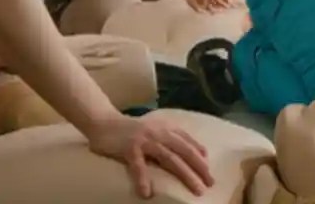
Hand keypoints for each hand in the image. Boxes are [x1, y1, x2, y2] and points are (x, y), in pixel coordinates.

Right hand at [85, 114, 213, 198]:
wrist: (104, 122)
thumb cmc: (132, 130)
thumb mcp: (157, 130)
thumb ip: (174, 138)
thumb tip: (199, 152)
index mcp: (168, 128)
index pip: (189, 143)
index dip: (201, 158)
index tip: (210, 172)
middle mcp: (161, 133)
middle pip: (185, 152)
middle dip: (199, 168)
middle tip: (209, 183)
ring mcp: (146, 140)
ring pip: (170, 159)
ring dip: (185, 175)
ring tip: (195, 190)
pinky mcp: (129, 148)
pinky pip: (138, 166)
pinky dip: (143, 179)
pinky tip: (147, 193)